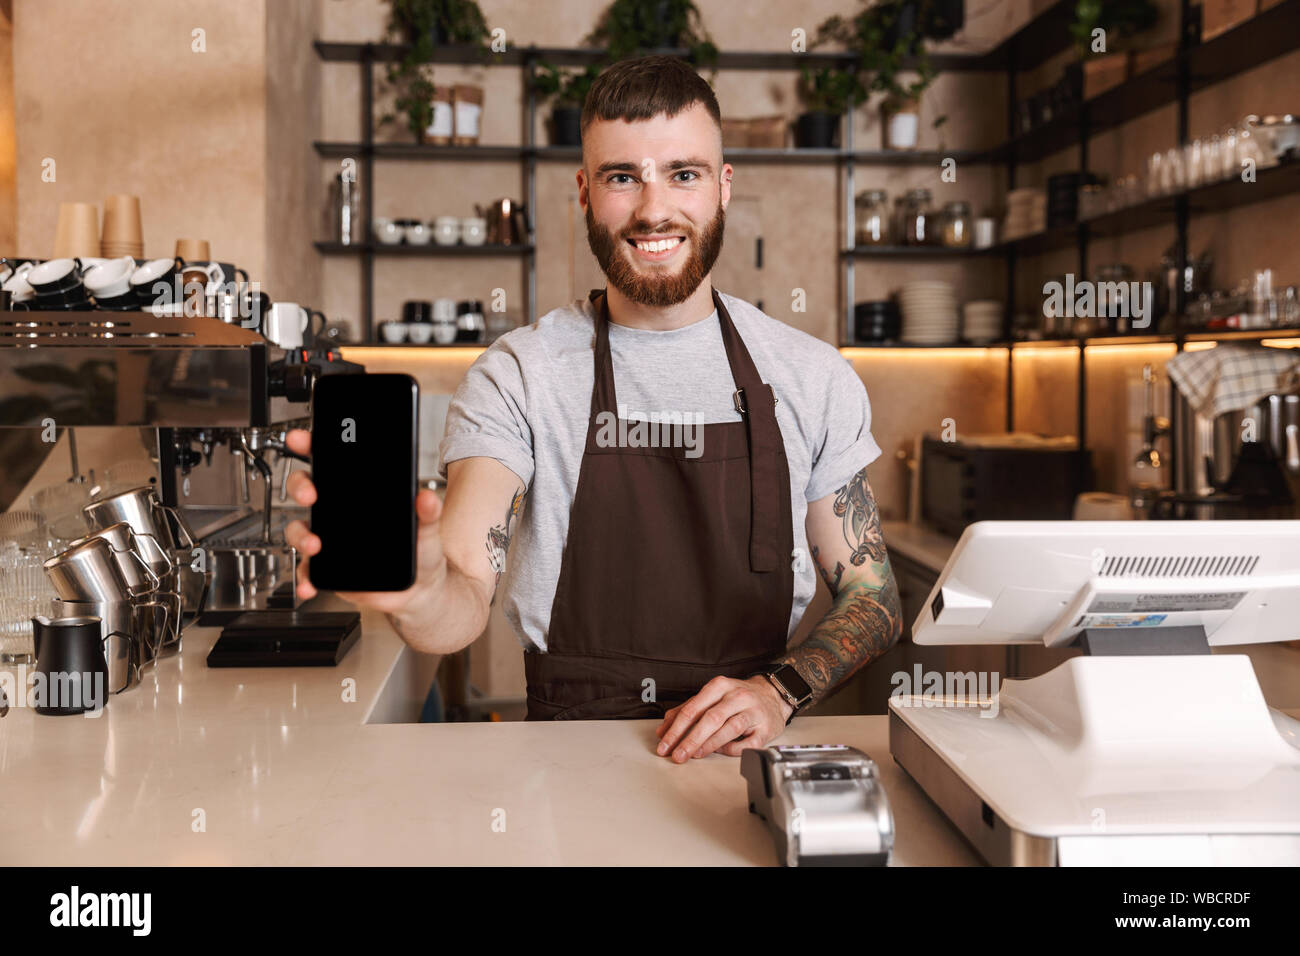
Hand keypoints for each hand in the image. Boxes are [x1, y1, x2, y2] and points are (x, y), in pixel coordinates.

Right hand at [282, 428, 447, 613]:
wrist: (420, 589)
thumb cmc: (420, 550)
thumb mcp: (427, 529)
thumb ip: (428, 513)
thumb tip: (426, 498)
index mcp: (358, 493)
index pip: (331, 462)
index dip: (311, 446)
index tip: (302, 439)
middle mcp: (338, 513)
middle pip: (305, 489)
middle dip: (300, 486)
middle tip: (310, 494)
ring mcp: (329, 539)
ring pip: (298, 529)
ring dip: (301, 535)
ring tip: (315, 546)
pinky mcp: (327, 567)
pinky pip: (306, 570)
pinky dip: (303, 578)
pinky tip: (309, 584)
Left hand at [654, 675, 791, 762]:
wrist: (772, 695)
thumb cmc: (738, 698)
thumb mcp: (712, 696)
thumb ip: (687, 710)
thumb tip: (664, 729)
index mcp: (721, 686)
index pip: (694, 708)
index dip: (677, 728)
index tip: (665, 743)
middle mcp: (738, 696)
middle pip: (711, 718)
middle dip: (690, 739)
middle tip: (677, 755)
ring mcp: (754, 712)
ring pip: (730, 728)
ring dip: (709, 744)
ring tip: (694, 754)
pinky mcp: (766, 729)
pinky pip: (747, 743)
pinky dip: (731, 749)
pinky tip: (720, 751)